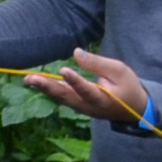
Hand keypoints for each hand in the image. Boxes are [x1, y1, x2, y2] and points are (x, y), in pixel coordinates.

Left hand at [25, 46, 149, 124]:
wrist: (133, 109)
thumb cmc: (128, 87)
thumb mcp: (119, 71)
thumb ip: (98, 63)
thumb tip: (76, 52)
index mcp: (103, 99)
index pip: (87, 90)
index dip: (76, 81)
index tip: (64, 69)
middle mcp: (88, 106)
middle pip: (67, 97)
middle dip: (49, 87)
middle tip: (32, 79)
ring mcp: (81, 107)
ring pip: (61, 98)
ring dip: (44, 89)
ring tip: (28, 80)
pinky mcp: (77, 104)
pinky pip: (61, 96)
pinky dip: (48, 89)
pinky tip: (35, 82)